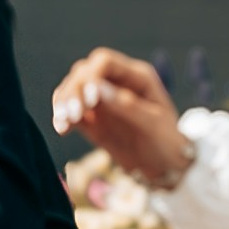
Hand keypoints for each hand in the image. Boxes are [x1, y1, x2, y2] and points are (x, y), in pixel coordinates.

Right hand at [49, 48, 194, 188]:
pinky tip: (61, 129)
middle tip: (73, 114)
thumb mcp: (153, 123)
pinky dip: (62, 117)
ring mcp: (101, 99)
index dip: (92, 75)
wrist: (165, 167)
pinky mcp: (91, 118)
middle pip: (83, 72)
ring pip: (72, 89)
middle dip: (74, 91)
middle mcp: (115, 82)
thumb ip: (126, 105)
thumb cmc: (166, 141)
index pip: (104, 61)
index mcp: (136, 76)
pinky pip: (71, 111)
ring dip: (63, 103)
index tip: (90, 99)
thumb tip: (97, 88)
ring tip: (63, 123)